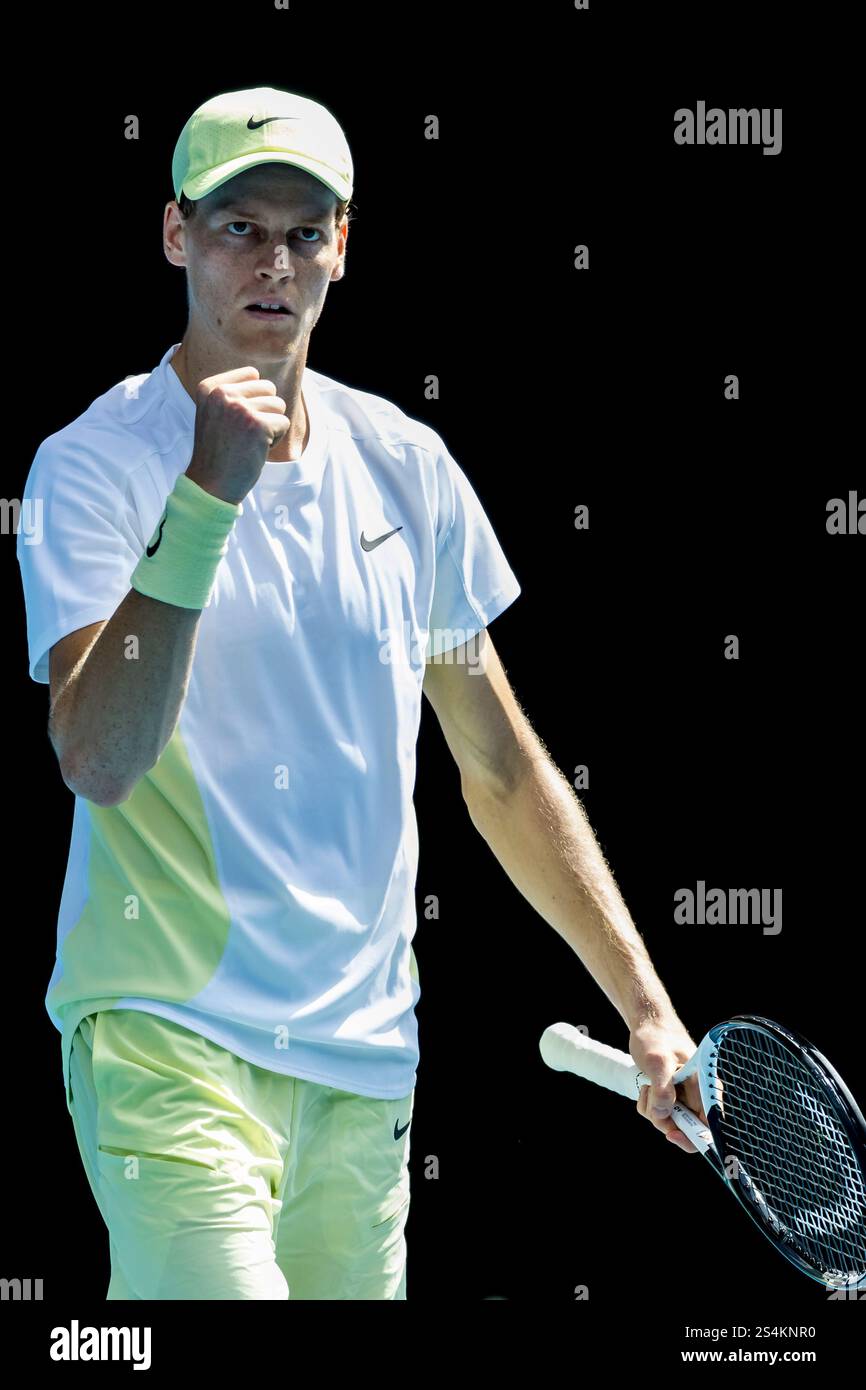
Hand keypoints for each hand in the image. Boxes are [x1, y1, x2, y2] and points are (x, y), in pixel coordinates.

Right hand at [185, 366, 291, 505]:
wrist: (212, 484)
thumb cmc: (219, 451)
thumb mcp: (215, 413)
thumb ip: (233, 393)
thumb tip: (261, 377)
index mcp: (210, 387)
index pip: (252, 374)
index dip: (253, 398)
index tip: (236, 420)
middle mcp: (223, 393)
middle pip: (269, 388)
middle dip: (265, 411)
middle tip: (245, 433)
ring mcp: (240, 408)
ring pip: (279, 405)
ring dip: (271, 426)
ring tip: (250, 441)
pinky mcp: (258, 425)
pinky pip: (284, 423)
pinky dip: (276, 439)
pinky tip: (257, 449)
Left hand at [628, 1016, 708, 1153]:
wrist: (647, 1024)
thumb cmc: (657, 1037)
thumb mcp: (658, 1061)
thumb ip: (663, 1089)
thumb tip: (663, 1114)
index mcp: (705, 1088)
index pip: (708, 1127)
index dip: (692, 1138)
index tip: (671, 1134)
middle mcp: (699, 1095)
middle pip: (686, 1129)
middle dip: (664, 1120)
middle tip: (651, 1102)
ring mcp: (684, 1097)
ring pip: (670, 1122)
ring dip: (653, 1110)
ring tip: (648, 1086)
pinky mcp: (672, 1096)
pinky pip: (659, 1113)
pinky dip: (648, 1105)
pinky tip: (646, 1087)